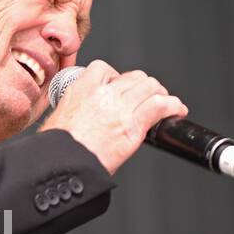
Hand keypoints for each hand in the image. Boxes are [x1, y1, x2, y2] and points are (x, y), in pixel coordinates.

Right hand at [38, 59, 188, 174]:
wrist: (62, 165)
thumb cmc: (56, 149)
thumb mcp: (57, 119)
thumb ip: (72, 110)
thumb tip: (76, 116)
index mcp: (81, 89)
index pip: (105, 68)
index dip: (116, 76)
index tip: (119, 85)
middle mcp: (103, 94)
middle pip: (134, 77)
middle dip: (143, 85)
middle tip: (146, 96)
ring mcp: (120, 109)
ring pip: (151, 87)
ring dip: (160, 93)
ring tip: (165, 102)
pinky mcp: (133, 127)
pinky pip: (160, 106)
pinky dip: (173, 106)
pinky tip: (177, 111)